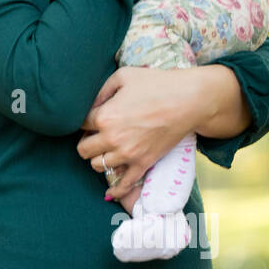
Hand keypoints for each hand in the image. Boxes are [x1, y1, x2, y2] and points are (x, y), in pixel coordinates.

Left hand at [77, 66, 201, 199]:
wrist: (189, 100)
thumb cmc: (156, 84)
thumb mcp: (123, 76)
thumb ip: (101, 91)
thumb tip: (91, 105)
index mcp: (104, 116)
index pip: (80, 125)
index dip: (85, 121)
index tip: (92, 118)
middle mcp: (112, 138)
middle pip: (83, 149)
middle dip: (86, 141)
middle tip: (95, 135)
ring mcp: (128, 154)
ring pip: (97, 165)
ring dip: (98, 158)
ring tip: (106, 149)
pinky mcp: (143, 163)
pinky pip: (124, 184)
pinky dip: (115, 189)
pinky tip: (110, 191)